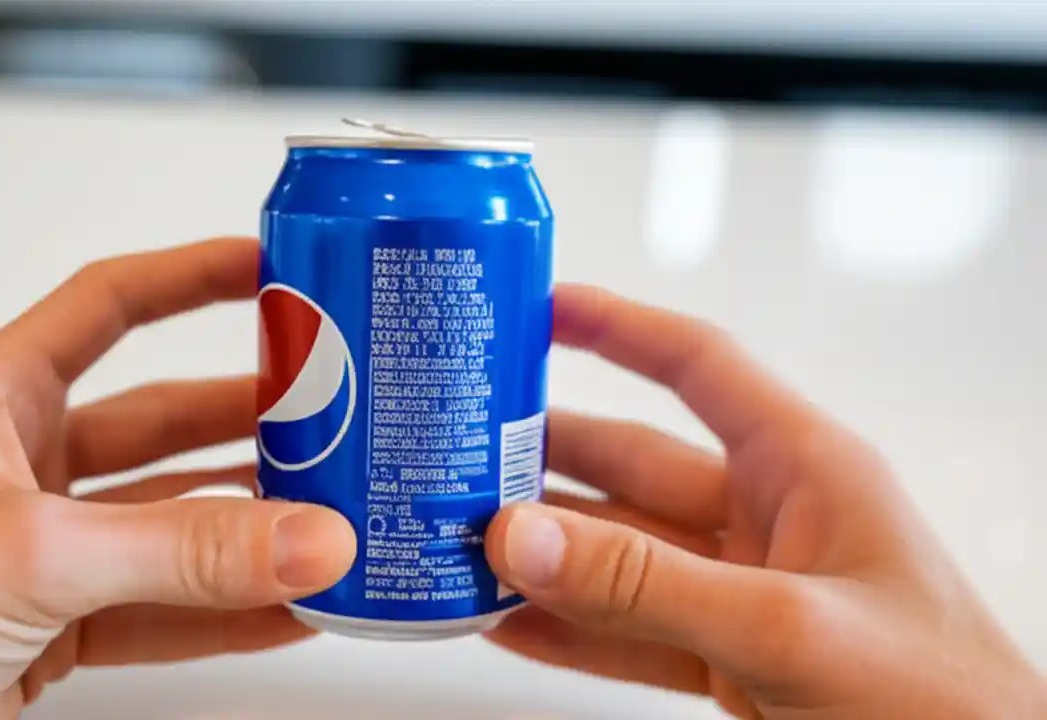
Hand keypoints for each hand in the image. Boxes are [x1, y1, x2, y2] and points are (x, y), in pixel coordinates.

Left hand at [0, 238, 355, 718]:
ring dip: (252, 524)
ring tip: (330, 516)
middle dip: (251, 417)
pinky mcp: (57, 626)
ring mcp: (45, 551)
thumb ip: (179, 551)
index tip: (270, 269)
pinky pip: (167, 606)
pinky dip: (231, 608)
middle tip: (331, 411)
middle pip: (163, 420)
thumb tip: (307, 537)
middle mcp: (22, 466)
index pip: (108, 306)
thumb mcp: (29, 558)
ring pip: (174, 522)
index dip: (190, 277)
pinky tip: (288, 607)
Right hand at [486, 284, 1045, 718]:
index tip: (541, 309)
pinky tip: (508, 619)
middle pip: (631, 463)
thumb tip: (529, 539)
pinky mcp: (726, 656)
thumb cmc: (947, 704)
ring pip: (617, 552)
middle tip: (462, 453)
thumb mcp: (792, 629)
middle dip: (546, 458)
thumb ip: (652, 587)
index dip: (619, 327)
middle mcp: (766, 518)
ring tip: (464, 542)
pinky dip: (565, 627)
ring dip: (544, 551)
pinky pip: (626, 629)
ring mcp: (740, 590)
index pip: (698, 368)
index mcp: (804, 469)